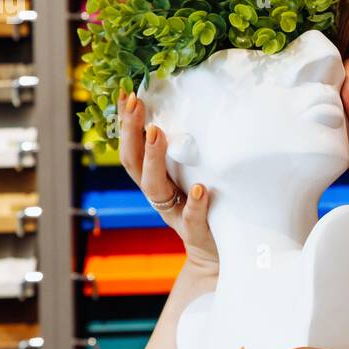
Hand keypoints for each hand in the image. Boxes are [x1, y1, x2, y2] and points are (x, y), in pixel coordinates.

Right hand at [117, 91, 217, 272]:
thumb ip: (192, 151)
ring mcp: (175, 215)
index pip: (133, 147)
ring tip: (157, 132)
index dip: (126, 122)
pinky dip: (195, 205)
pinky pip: (193, 220)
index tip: (126, 92)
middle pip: (134, 163)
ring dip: (154, 159)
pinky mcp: (196, 234)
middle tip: (135, 103)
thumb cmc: (210, 208)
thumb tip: (196, 105)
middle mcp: (159, 196)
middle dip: (131, 132)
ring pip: (155, 188)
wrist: (222, 256)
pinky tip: (201, 189)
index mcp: (156, 179)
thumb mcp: (198, 175)